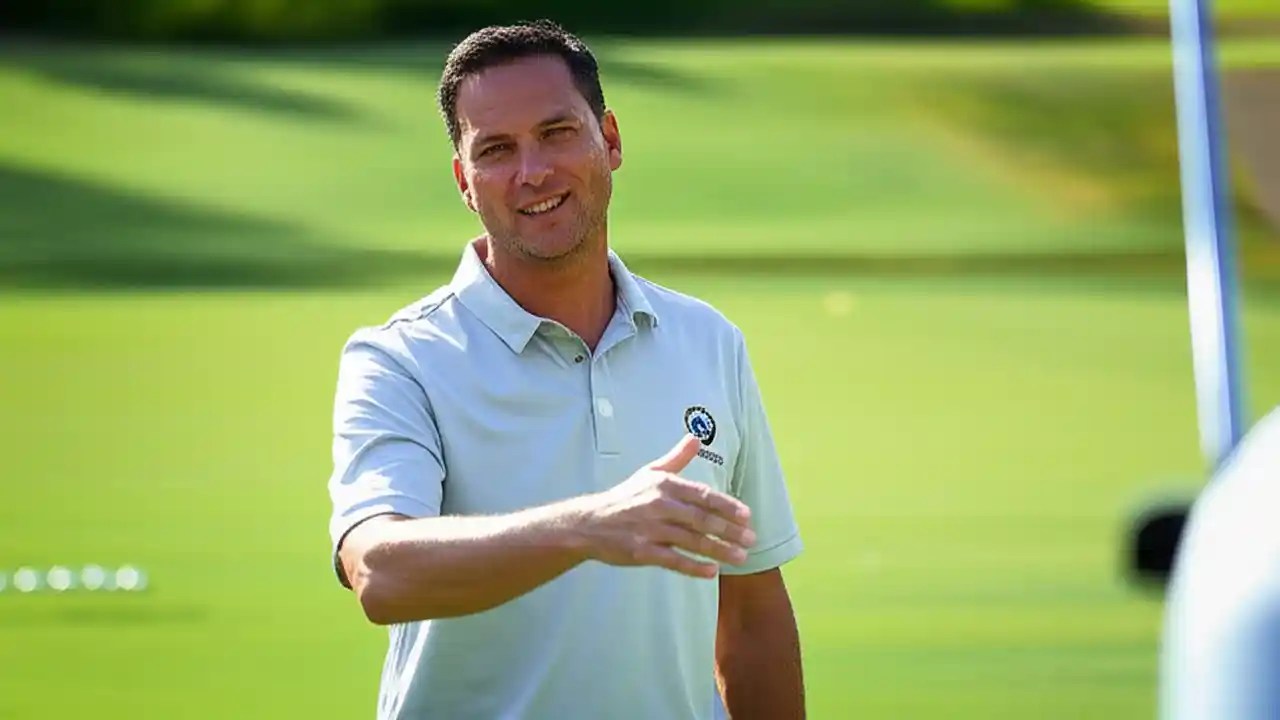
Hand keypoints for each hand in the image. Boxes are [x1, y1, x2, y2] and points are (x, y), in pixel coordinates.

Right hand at [578, 435, 755, 578]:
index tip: (747, 516)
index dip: (727, 506)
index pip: (703, 495)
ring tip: (740, 558)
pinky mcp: (641, 551)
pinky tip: (712, 572)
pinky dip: (694, 567)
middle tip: (751, 540)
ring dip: (719, 550)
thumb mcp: (649, 473)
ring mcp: (650, 529)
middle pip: (702, 519)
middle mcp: (659, 505)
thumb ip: (676, 458)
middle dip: (729, 531)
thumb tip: (696, 436)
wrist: (589, 523)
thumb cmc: (624, 497)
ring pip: (692, 541)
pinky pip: (673, 560)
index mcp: (664, 485)